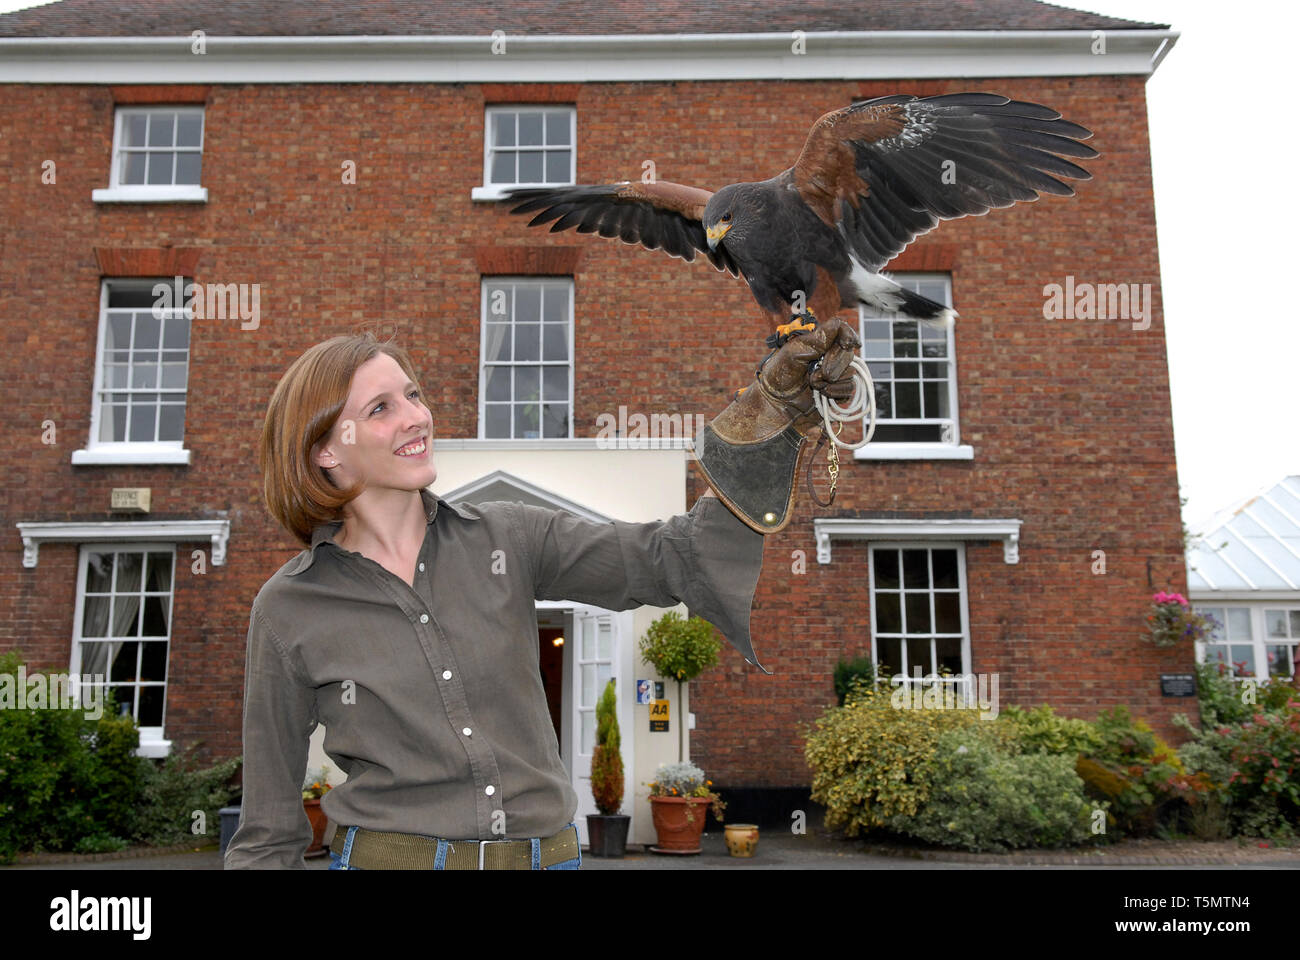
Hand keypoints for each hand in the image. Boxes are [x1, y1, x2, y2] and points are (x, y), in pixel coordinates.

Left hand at [757, 316, 861, 433]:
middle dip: (833, 364)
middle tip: (815, 374)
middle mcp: (828, 356)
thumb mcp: (794, 351)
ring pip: (850, 372)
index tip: (848, 343)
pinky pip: (850, 388)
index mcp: (818, 343)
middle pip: (848, 352)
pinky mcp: (838, 391)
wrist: (776, 405)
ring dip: (832, 380)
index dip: (848, 335)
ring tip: (813, 384)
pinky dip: (836, 392)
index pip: (841, 331)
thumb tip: (843, 327)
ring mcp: (835, 374)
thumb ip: (820, 338)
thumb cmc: (779, 376)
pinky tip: (822, 394)